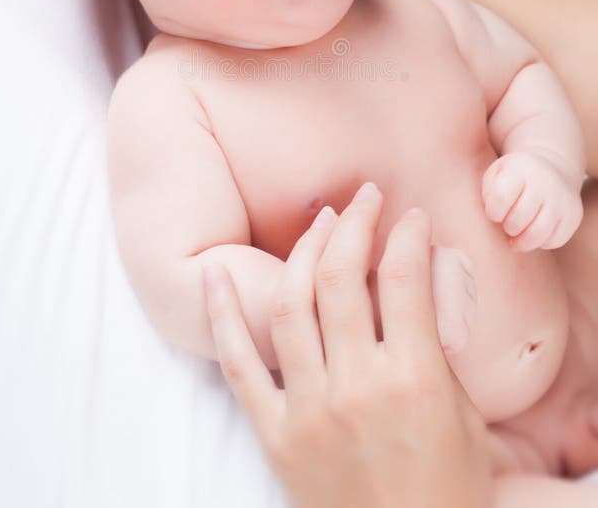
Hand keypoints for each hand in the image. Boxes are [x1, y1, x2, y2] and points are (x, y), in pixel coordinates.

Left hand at [203, 184, 490, 507]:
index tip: (409, 216)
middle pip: (342, 278)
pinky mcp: (275, 434)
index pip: (404, 278)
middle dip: (354, 224)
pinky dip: (221, 316)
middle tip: (364, 198)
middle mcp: (357, 388)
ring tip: (321, 222)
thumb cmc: (448, 487)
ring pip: (292, 306)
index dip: (406, 234)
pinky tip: (214, 273)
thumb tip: (420, 280)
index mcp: (414, 380)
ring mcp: (309, 410)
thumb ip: (437, 347)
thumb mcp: (464, 416)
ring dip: (304, 252)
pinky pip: (237, 366)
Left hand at [482, 152, 582, 250]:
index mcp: (521, 169)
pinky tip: (533, 233)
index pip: (501, 198)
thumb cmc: (513, 177)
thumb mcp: (496, 174)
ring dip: (522, 242)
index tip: (494, 213)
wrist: (550, 169)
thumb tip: (494, 219)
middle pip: (518, 220)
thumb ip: (487, 194)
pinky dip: (540, 243)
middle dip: (507, 227)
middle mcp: (545, 182)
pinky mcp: (574, 215)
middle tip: (506, 224)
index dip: (493, 212)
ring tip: (515, 237)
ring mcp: (562, 199)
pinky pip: (554, 241)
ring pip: (538, 235)